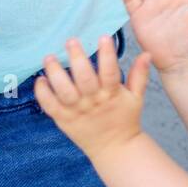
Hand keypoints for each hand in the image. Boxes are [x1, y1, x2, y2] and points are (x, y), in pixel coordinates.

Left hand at [34, 33, 151, 160]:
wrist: (115, 149)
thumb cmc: (125, 119)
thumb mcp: (136, 98)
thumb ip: (139, 75)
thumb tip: (147, 53)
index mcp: (111, 94)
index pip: (110, 72)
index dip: (107, 54)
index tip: (103, 37)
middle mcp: (93, 102)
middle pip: (84, 79)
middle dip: (77, 58)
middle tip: (71, 41)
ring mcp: (77, 111)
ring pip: (64, 91)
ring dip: (55, 74)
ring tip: (49, 58)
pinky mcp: (64, 120)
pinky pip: (50, 106)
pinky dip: (43, 93)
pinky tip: (40, 79)